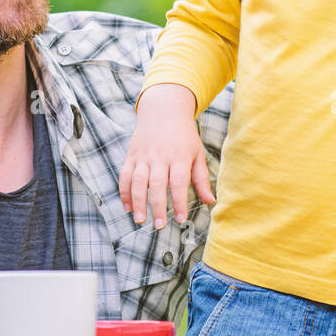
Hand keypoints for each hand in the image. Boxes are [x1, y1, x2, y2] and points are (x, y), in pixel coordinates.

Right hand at [119, 84, 214, 228]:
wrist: (163, 110)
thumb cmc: (184, 135)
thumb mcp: (197, 153)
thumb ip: (202, 179)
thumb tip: (210, 202)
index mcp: (180, 156)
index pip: (179, 182)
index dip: (180, 202)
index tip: (181, 219)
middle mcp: (160, 157)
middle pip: (158, 185)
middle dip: (158, 207)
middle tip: (160, 225)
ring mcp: (144, 156)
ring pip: (139, 181)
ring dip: (138, 202)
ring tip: (140, 220)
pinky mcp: (131, 155)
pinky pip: (125, 175)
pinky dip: (124, 191)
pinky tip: (127, 206)